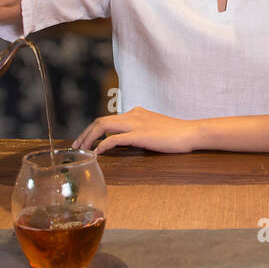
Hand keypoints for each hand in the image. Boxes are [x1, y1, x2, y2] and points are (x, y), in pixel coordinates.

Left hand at [73, 106, 200, 154]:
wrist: (191, 132)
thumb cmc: (177, 134)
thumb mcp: (155, 129)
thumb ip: (141, 131)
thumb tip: (128, 141)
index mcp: (136, 113)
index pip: (108, 119)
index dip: (93, 129)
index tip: (85, 141)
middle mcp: (133, 115)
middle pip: (100, 120)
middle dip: (85, 133)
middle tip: (76, 146)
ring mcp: (135, 124)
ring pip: (103, 126)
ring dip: (89, 138)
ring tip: (81, 150)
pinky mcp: (139, 135)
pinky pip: (113, 139)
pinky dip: (102, 146)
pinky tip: (96, 155)